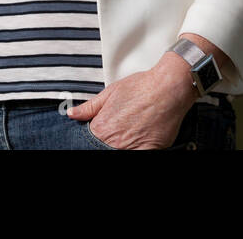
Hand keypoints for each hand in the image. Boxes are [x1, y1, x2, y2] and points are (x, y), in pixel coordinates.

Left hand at [66, 56, 196, 148]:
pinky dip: (137, 147)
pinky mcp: (149, 151)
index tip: (104, 132)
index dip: (97, 136)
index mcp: (102, 128)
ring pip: (120, 151)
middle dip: (110, 140)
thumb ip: (89, 107)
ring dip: (122, 144)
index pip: (90, 141)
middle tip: (121, 128)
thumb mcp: (110, 92)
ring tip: (132, 130)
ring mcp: (131, 149)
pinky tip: (140, 138)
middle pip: (105, 147)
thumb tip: (73, 114)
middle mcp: (115, 142)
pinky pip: (138, 155)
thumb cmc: (142, 87)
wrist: (168, 88)